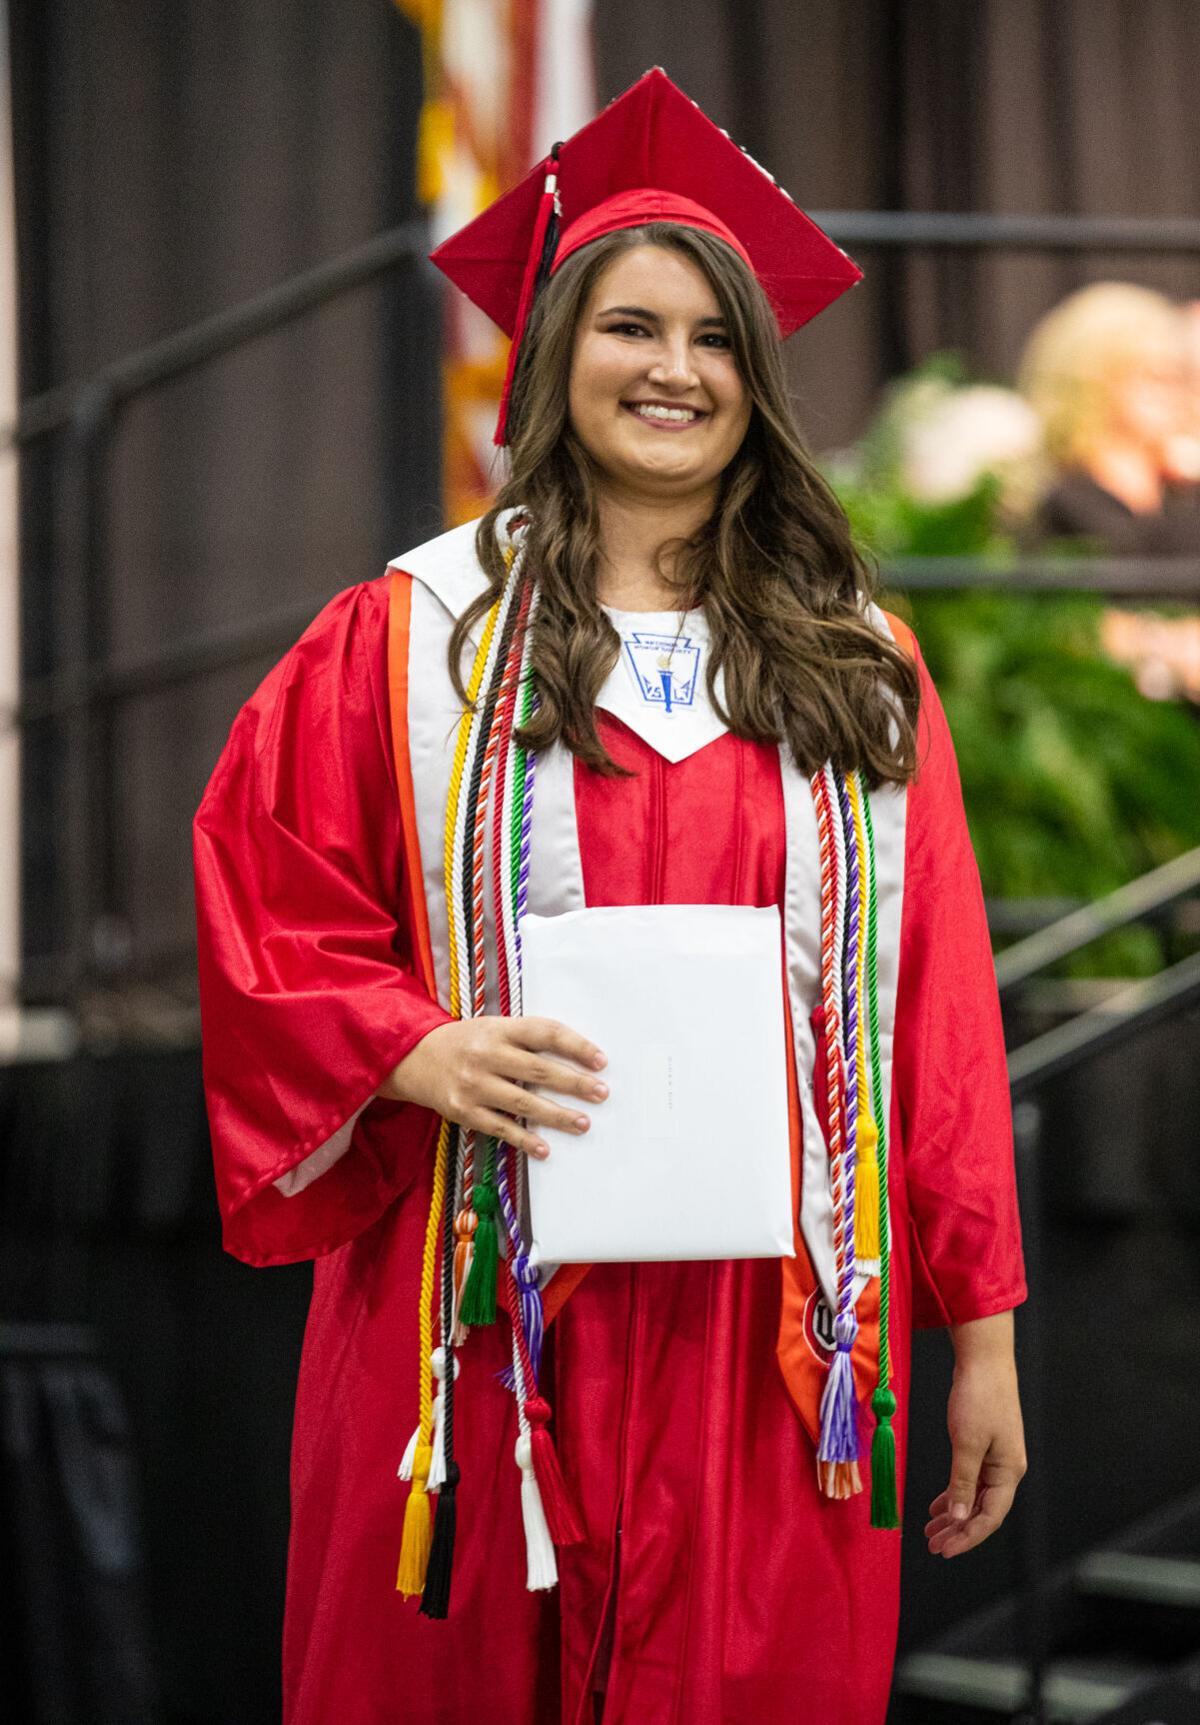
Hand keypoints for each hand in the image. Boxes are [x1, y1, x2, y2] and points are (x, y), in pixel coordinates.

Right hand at [377, 1016, 607, 1159]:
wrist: (413, 1057)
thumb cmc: (466, 1043)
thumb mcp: (493, 1029)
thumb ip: (527, 1040)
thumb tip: (576, 1059)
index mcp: (499, 1029)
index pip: (545, 1033)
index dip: (576, 1046)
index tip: (601, 1061)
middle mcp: (487, 1055)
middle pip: (538, 1070)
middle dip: (574, 1083)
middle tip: (601, 1094)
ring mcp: (474, 1084)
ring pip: (523, 1102)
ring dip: (556, 1115)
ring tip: (583, 1124)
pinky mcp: (464, 1110)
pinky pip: (500, 1127)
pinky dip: (524, 1139)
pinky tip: (545, 1149)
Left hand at [925, 1310, 1026, 1558]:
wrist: (984, 1359)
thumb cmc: (978, 1397)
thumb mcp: (967, 1443)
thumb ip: (963, 1483)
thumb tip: (960, 1519)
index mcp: (1008, 1472)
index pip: (990, 1517)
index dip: (967, 1537)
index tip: (944, 1550)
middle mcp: (1006, 1469)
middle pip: (983, 1511)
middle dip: (958, 1531)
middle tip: (933, 1546)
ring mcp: (996, 1458)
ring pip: (975, 1497)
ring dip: (954, 1515)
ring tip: (931, 1531)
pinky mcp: (985, 1446)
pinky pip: (970, 1480)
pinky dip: (955, 1494)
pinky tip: (938, 1506)